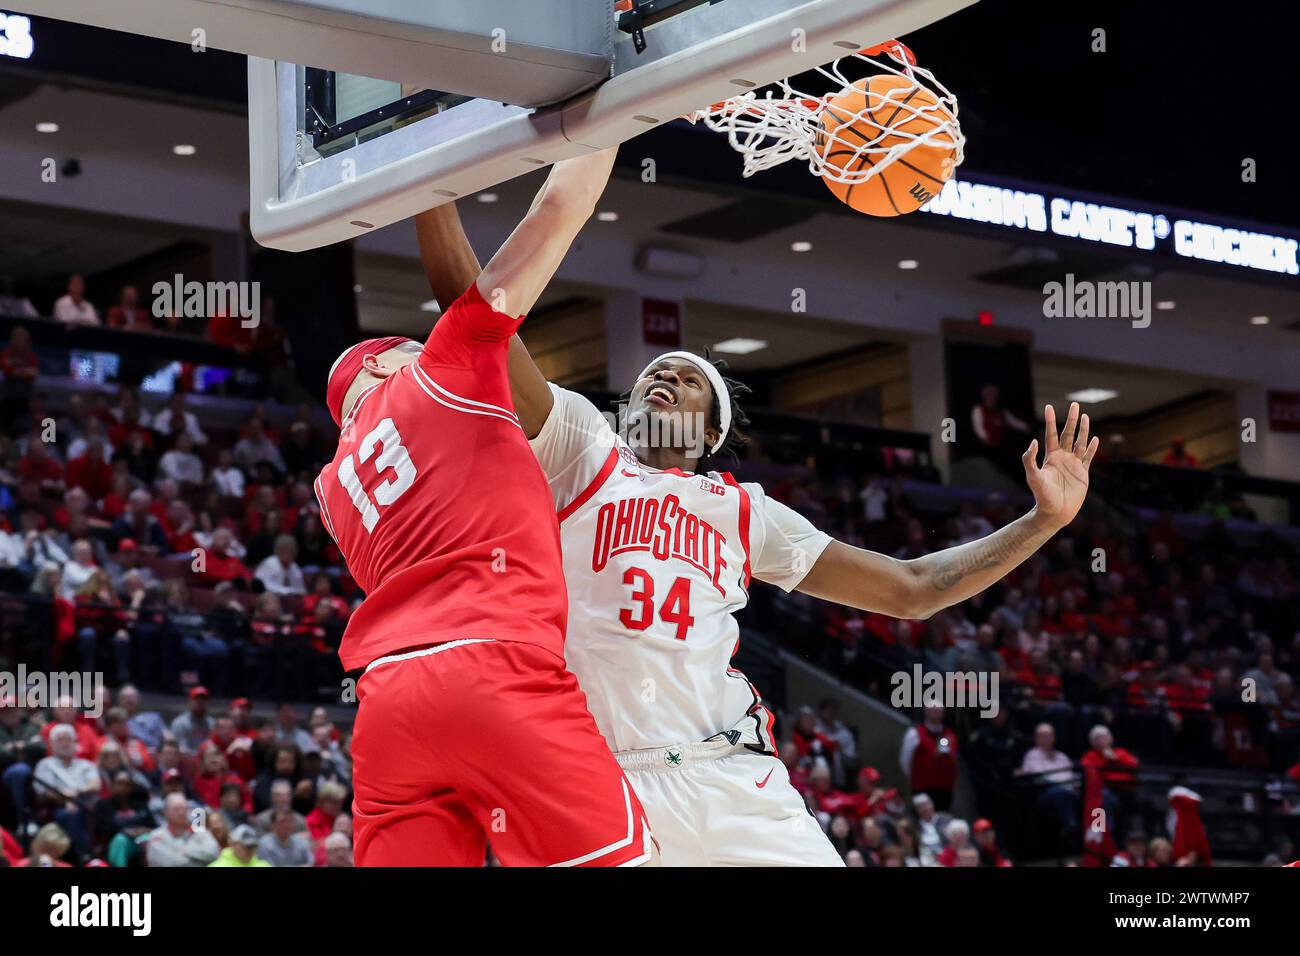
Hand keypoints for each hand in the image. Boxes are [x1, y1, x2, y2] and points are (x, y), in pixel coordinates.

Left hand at [1022, 402, 1098, 528]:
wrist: (1055, 512)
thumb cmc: (1042, 495)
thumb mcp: (1033, 476)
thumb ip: (1030, 459)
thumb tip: (1033, 441)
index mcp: (1050, 457)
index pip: (1051, 434)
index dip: (1050, 421)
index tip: (1049, 407)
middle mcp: (1062, 458)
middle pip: (1068, 434)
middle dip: (1071, 420)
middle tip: (1075, 404)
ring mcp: (1073, 464)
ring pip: (1080, 443)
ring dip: (1083, 430)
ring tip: (1085, 416)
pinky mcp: (1083, 473)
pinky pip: (1088, 457)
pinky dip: (1091, 448)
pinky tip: (1094, 438)